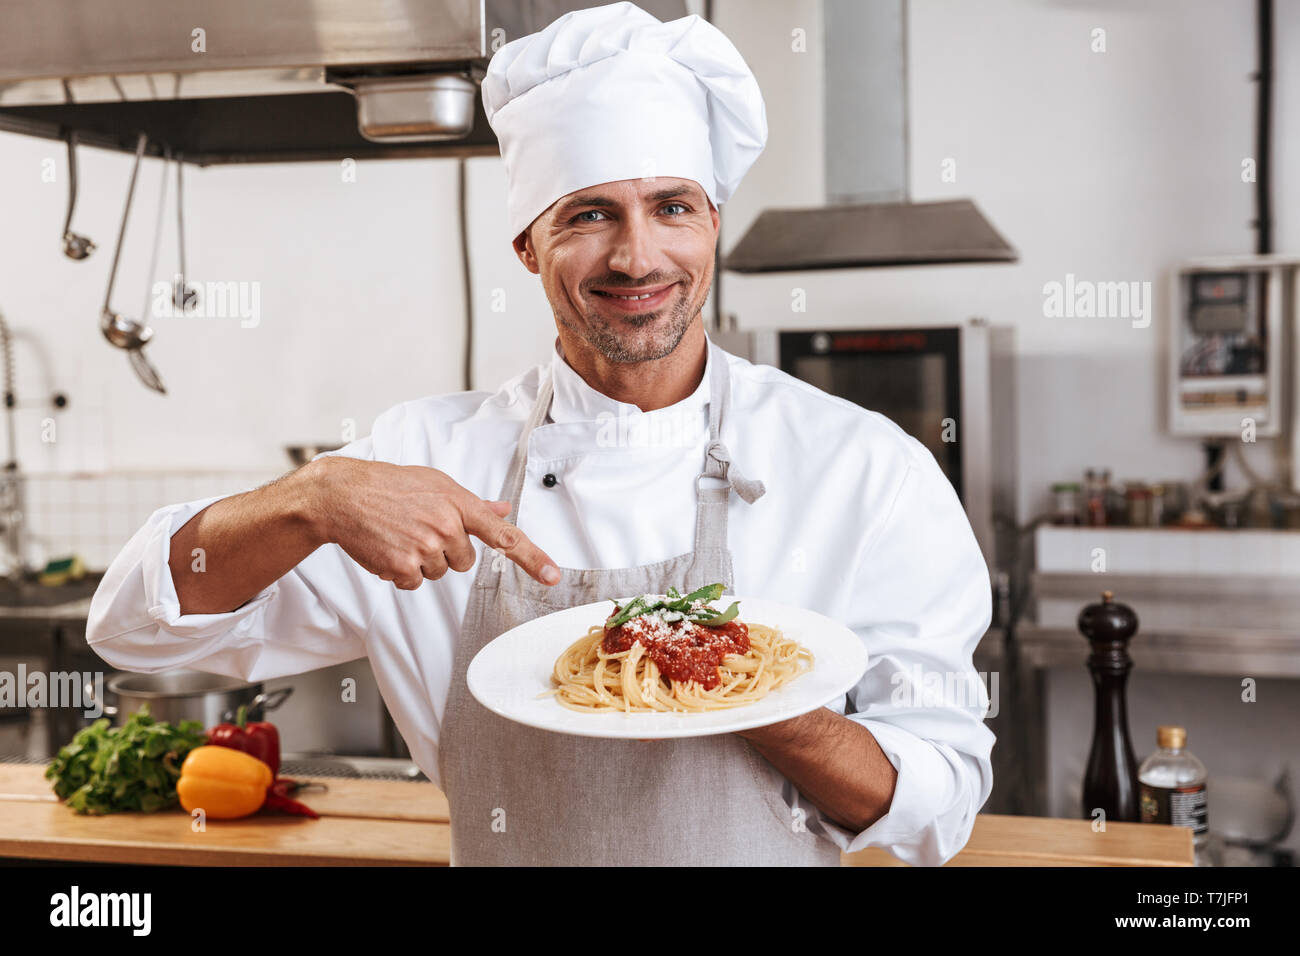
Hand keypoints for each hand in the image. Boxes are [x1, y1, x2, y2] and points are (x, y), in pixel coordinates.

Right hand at [306, 456, 561, 589]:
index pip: (503, 534)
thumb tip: (503, 508)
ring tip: (399, 535)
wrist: (343, 495)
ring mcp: (425, 547)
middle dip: (445, 551)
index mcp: (459, 503)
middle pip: (464, 562)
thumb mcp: (436, 483)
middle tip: (418, 529)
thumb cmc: (390, 485)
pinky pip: (414, 583)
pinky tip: (387, 548)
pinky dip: (401, 572)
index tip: (553, 576)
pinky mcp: (402, 566)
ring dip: (421, 562)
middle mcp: (446, 525)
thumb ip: (472, 502)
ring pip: (439, 574)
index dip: (531, 557)